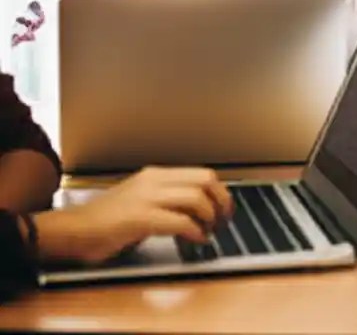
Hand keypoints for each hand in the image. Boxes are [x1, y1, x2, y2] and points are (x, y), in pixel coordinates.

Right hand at [34, 167, 232, 264]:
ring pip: (196, 197)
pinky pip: (180, 221)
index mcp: (155, 175)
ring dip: (209, 217)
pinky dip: (194, 232)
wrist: (71, 231)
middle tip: (223, 220)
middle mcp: (153, 181)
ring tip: (209, 231)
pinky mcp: (139, 218)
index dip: (221, 192)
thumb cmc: (104, 221)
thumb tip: (199, 208)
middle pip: (205, 180)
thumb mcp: (141, 200)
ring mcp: (146, 198)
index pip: (202, 173)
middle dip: (222, 201)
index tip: (226, 208)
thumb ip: (168, 199)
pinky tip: (195, 240)